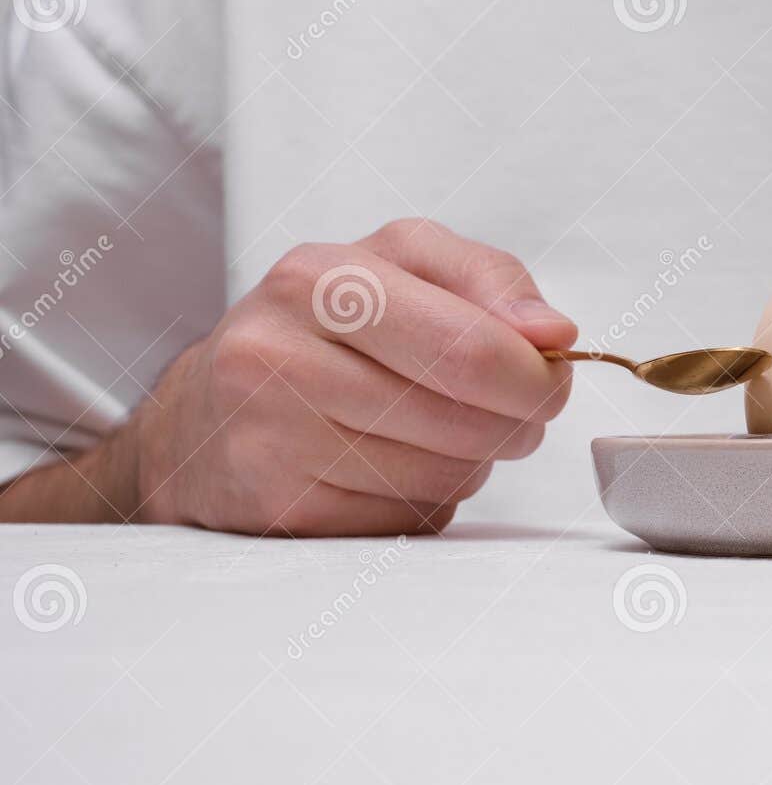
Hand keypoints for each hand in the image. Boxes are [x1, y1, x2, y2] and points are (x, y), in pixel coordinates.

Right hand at [129, 219, 576, 535]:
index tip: (547, 379)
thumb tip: (554, 334)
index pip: (472, 347)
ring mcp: (270, 435)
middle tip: (511, 413)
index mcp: (322, 277)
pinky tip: (389, 468)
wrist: (204, 416)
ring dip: (470, 463)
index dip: (535, 377)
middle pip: (467, 418)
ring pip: (446, 475)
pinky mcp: (277, 506)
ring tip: (432, 432)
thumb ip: (491, 282)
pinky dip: (425, 500)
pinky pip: (408, 517)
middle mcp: (280, 351)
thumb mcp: (405, 267)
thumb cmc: (326, 331)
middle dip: (514, 423)